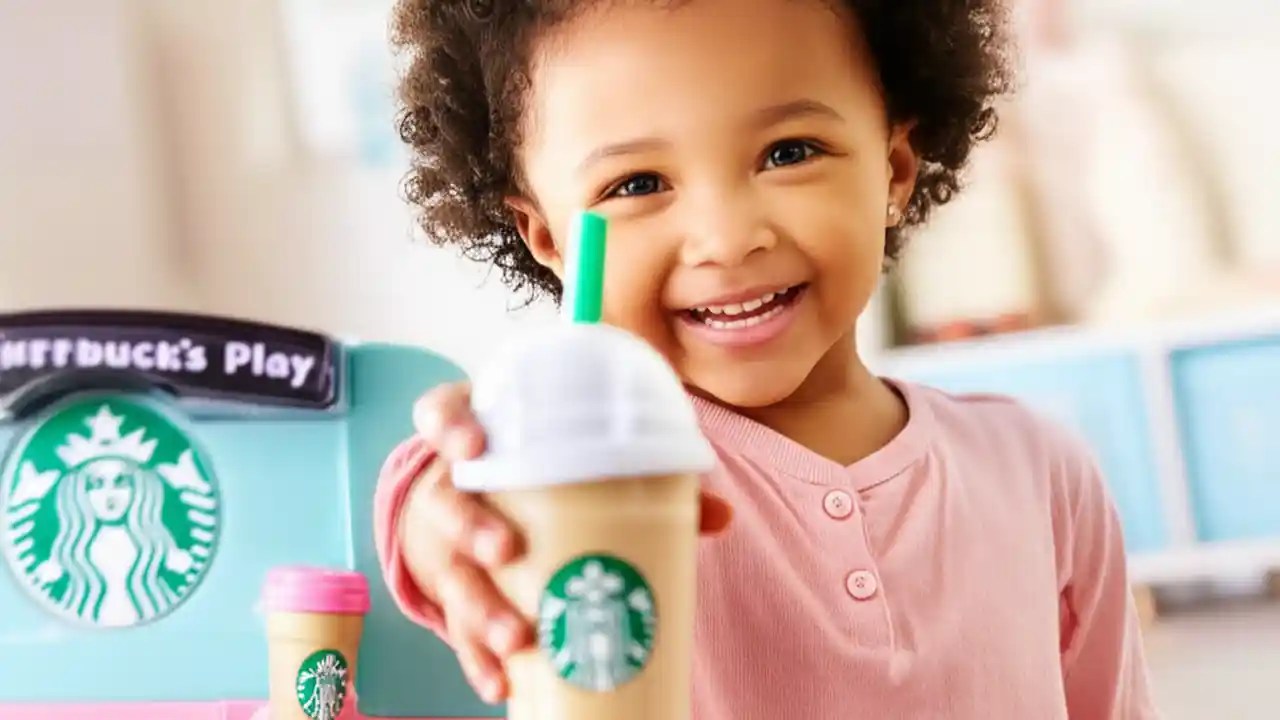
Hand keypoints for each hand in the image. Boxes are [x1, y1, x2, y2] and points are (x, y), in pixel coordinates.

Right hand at [399, 382, 730, 703]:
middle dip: (472, 526)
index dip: (451, 425)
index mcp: (479, 437)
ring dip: (480, 607)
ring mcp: (444, 544)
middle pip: (444, 500)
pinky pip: (456, 629)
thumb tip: (720, 514)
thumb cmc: (533, 478)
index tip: (472, 445)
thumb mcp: (566, 463)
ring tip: (516, 636)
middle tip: (505, 549)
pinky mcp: (449, 595)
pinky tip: (502, 682)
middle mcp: (451, 487)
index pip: (443, 413)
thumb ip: (637, 479)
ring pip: (449, 572)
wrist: (470, 518)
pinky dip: (478, 659)